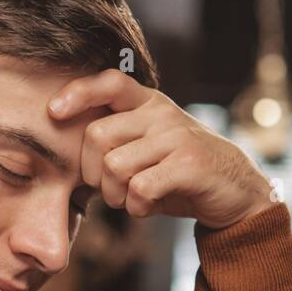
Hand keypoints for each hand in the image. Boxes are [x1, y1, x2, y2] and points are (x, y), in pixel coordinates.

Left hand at [48, 69, 275, 229]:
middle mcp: (162, 113)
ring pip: (114, 166)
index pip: (109, 82)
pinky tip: (147, 208)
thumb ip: (116, 143)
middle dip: (91, 173)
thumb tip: (66, 154)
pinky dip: (136, 207)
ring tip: (131, 200)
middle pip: (97, 135)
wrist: (238, 191)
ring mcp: (177, 137)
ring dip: (114, 195)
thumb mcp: (149, 149)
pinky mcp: (189, 164)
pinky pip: (140, 187)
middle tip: (108, 190)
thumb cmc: (181, 174)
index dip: (77, 93)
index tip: (53, 112)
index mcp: (149, 103)